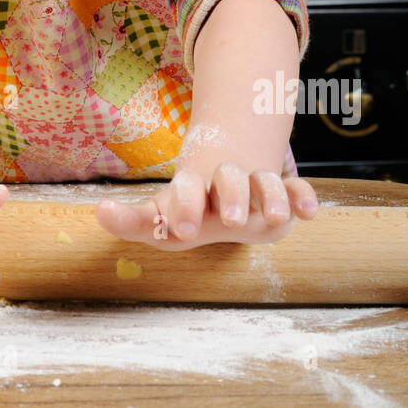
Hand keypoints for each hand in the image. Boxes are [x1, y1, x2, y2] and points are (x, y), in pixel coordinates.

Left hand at [94, 162, 318, 248]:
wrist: (233, 187)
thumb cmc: (193, 210)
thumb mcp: (163, 218)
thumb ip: (133, 220)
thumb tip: (99, 212)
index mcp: (195, 184)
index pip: (187, 187)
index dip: (185, 204)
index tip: (182, 229)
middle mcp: (226, 180)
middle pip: (229, 178)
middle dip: (230, 195)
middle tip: (228, 220)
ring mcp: (256, 184)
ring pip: (265, 182)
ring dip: (269, 195)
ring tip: (272, 218)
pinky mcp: (284, 192)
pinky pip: (296, 188)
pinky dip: (302, 196)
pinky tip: (308, 212)